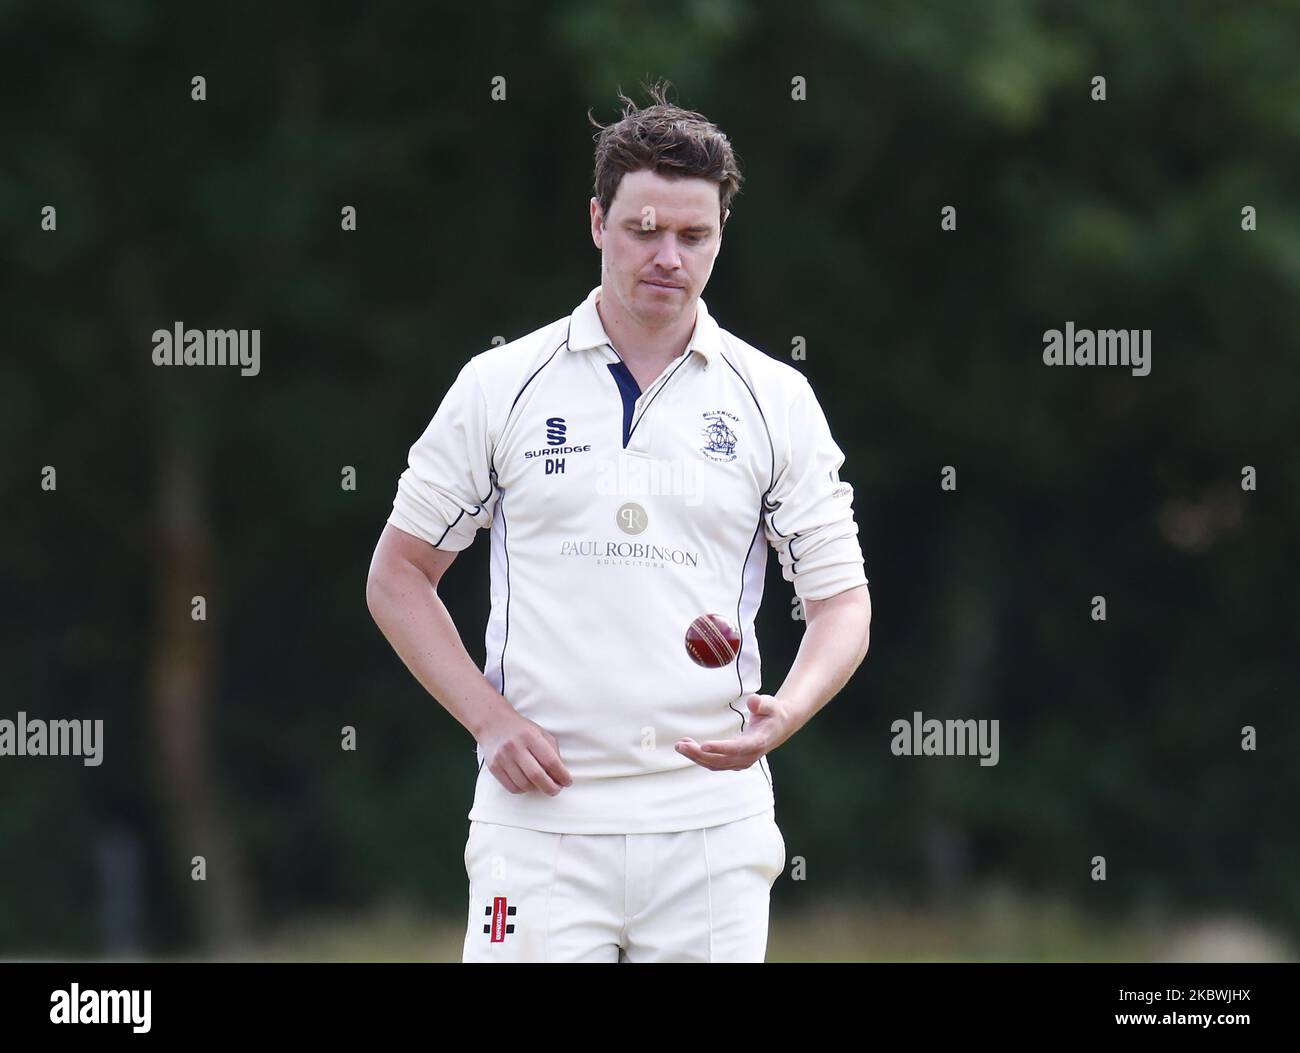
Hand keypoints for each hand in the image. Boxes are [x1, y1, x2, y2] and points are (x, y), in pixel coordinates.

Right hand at [478, 710, 572, 795]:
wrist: (493, 723)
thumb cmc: (521, 729)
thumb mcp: (540, 733)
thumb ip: (552, 751)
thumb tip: (560, 774)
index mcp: (530, 736)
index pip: (550, 760)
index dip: (561, 774)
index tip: (567, 782)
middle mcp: (515, 747)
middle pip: (536, 775)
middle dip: (551, 788)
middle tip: (557, 790)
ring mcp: (502, 758)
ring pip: (524, 784)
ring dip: (537, 789)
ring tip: (542, 784)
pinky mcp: (493, 767)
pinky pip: (512, 787)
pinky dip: (524, 789)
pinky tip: (528, 784)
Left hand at [675, 694, 795, 770]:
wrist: (780, 726)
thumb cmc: (773, 713)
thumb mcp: (771, 704)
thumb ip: (761, 703)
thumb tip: (752, 701)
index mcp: (758, 742)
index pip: (737, 748)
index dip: (720, 748)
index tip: (703, 744)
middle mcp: (749, 756)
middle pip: (721, 760)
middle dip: (699, 754)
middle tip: (681, 745)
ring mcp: (742, 761)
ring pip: (716, 764)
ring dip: (696, 757)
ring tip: (680, 745)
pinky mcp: (735, 762)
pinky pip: (715, 763)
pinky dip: (701, 757)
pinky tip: (688, 746)